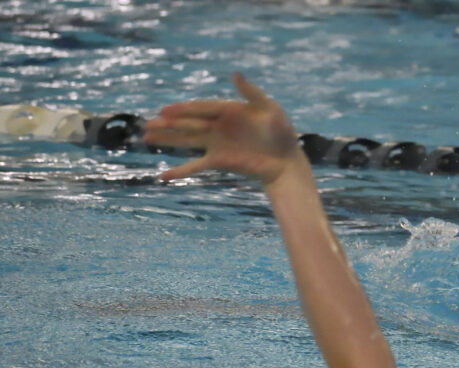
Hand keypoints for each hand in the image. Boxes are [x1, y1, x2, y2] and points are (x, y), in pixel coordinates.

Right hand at [144, 73, 301, 184]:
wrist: (286, 161)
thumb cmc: (282, 133)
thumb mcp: (270, 109)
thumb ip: (252, 93)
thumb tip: (235, 74)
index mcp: (227, 110)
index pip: (201, 108)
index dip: (183, 109)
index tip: (165, 110)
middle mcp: (217, 126)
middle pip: (188, 123)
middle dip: (167, 124)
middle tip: (147, 124)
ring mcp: (216, 144)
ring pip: (186, 141)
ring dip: (167, 140)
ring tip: (146, 138)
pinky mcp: (219, 161)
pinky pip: (195, 166)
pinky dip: (180, 170)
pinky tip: (163, 176)